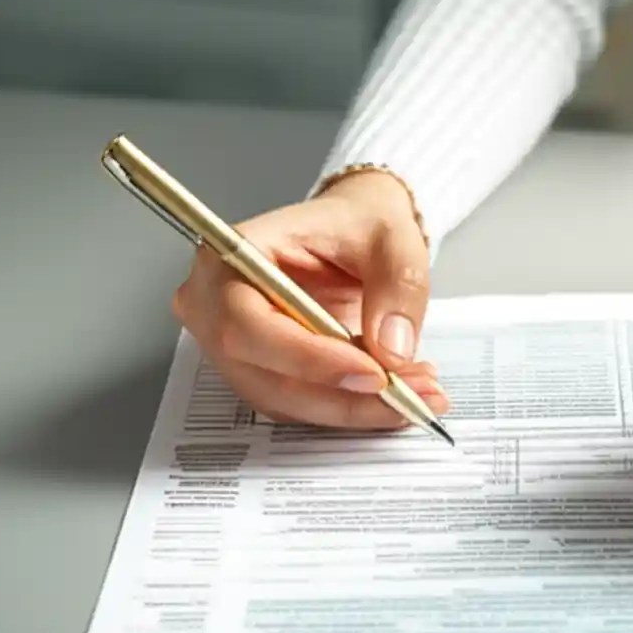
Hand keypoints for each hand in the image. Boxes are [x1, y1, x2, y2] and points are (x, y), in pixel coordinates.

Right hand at [172, 169, 448, 428]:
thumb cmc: (360, 224)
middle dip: (344, 395)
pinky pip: (299, 405)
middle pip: (264, 375)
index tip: (374, 374)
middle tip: (413, 396)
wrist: (357, 232)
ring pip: (285, 401)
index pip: (246, 323)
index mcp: (234, 255)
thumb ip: (397, 290)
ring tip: (416, 394)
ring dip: (353, 408)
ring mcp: (233, 344)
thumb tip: (391, 351)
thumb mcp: (394, 241)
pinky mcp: (259, 370)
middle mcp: (216, 305)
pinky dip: (349, 407)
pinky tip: (394, 396)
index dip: (307, 358)